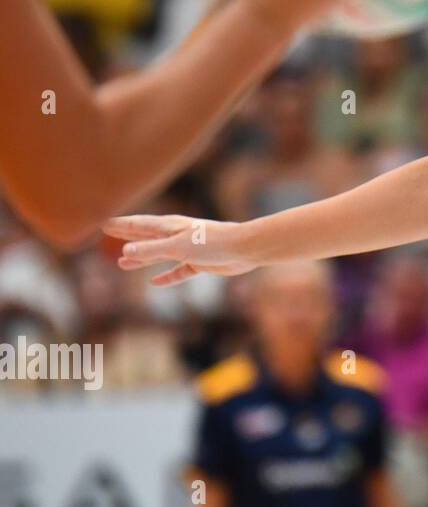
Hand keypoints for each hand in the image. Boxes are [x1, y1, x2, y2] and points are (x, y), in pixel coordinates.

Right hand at [104, 215, 258, 286]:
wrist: (245, 248)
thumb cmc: (213, 242)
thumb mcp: (178, 246)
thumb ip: (152, 249)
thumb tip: (125, 250)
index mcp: (170, 227)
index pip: (140, 225)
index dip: (121, 225)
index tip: (104, 223)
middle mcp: (178, 236)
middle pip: (147, 236)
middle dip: (128, 236)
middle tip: (109, 234)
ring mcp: (189, 249)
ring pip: (159, 254)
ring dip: (141, 258)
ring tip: (122, 263)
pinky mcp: (200, 263)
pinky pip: (178, 271)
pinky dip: (166, 276)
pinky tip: (156, 283)